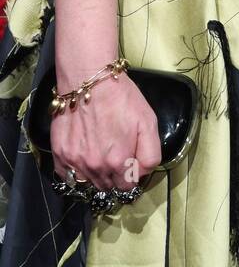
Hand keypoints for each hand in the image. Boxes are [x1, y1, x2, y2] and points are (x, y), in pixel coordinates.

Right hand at [50, 72, 161, 194]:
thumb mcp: (148, 122)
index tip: (130, 162)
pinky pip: (68, 176)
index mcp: (118, 162)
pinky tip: (84, 156)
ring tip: (100, 153)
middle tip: (116, 154)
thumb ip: (151, 154)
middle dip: (115, 175)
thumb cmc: (121, 98)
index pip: (127, 186)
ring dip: (97, 174)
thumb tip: (142, 172)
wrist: (88, 80)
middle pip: (108, 186)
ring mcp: (74, 162)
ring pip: (88, 182)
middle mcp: (95, 168)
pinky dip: (76, 171)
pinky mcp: (59, 154)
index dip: (131, 175)